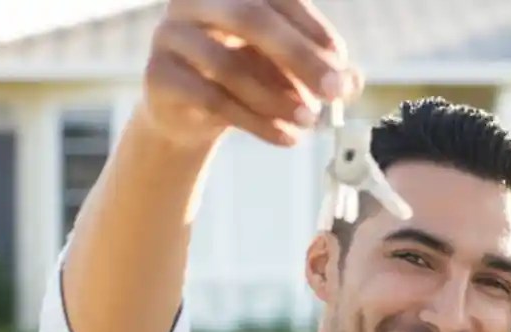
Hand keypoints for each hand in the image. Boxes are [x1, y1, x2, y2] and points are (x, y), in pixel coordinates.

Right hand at [141, 0, 361, 147]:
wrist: (188, 114)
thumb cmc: (246, 79)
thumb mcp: (286, 70)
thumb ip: (320, 70)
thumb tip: (353, 80)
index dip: (311, 26)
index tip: (341, 61)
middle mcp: (195, 0)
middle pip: (251, 18)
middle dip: (299, 57)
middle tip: (334, 92)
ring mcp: (170, 35)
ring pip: (228, 65)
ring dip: (277, 99)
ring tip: (311, 122)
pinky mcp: (157, 76)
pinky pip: (212, 100)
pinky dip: (258, 123)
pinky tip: (288, 139)